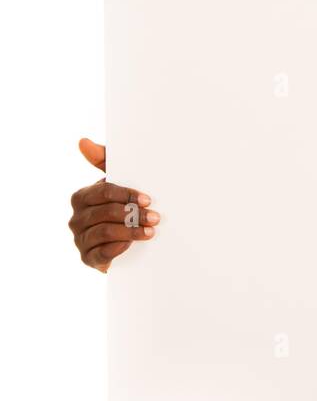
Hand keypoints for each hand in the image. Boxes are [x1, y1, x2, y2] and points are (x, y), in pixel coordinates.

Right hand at [68, 137, 160, 272]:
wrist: (125, 243)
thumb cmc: (120, 206)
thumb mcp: (116, 183)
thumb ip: (103, 161)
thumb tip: (83, 141)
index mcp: (81, 197)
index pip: (103, 192)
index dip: (127, 195)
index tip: (148, 199)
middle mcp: (76, 218)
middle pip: (105, 212)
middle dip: (133, 214)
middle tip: (155, 217)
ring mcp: (80, 239)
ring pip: (104, 232)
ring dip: (130, 231)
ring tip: (150, 231)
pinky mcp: (87, 258)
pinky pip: (101, 253)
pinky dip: (118, 248)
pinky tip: (133, 246)